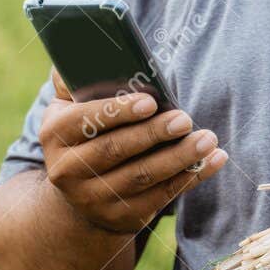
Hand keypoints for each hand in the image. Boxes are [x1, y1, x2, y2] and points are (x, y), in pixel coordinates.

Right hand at [38, 68, 227, 233]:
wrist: (79, 197)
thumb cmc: (86, 136)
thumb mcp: (69, 109)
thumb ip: (75, 81)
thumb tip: (83, 53)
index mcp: (55, 135)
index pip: (85, 121)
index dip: (118, 112)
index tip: (151, 101)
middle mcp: (68, 171)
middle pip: (117, 150)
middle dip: (155, 133)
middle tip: (186, 118)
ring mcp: (95, 198)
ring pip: (142, 177)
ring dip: (180, 157)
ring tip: (208, 138)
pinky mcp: (123, 217)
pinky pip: (162, 196)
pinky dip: (192, 177)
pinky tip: (215, 159)